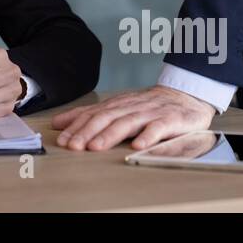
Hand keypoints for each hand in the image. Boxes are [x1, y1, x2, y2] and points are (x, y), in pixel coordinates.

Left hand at [51, 85, 215, 151]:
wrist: (184, 96)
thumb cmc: (147, 106)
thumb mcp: (116, 108)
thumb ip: (88, 116)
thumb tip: (58, 123)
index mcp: (116, 105)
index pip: (92, 114)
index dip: (76, 126)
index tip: (62, 139)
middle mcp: (130, 107)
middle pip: (106, 118)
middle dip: (88, 132)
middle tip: (74, 145)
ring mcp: (150, 113)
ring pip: (127, 123)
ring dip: (110, 135)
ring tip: (96, 147)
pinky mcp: (170, 120)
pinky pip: (158, 129)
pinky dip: (148, 137)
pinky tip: (138, 146)